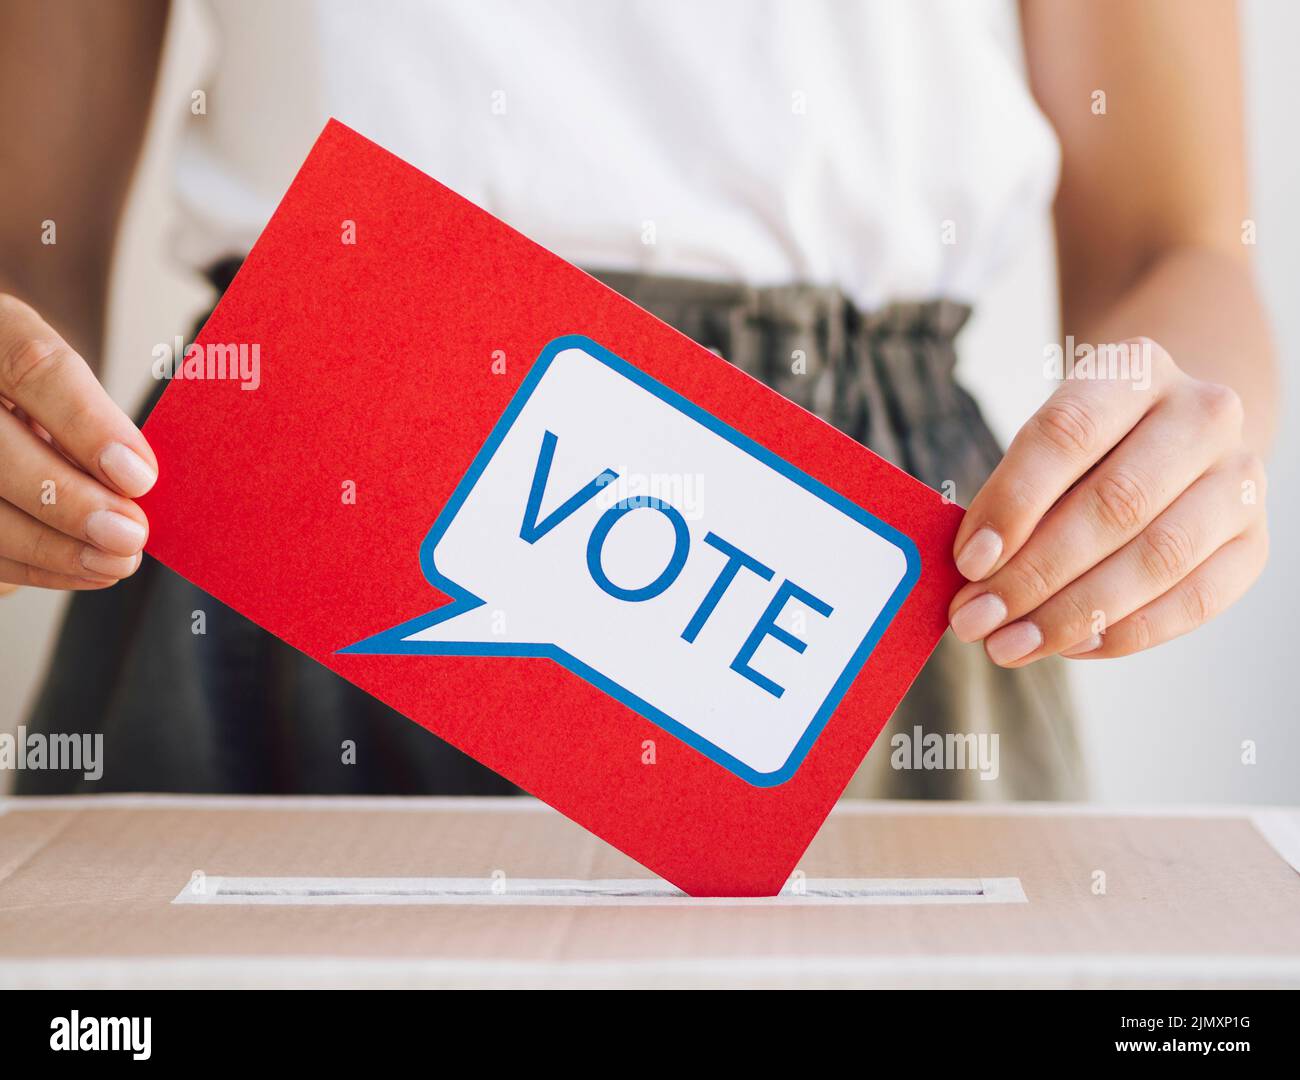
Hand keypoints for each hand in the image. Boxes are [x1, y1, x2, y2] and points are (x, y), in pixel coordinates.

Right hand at [0, 294, 155, 595]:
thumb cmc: (38, 396)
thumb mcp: (59, 385)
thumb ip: (89, 419)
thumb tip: (138, 483)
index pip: (31, 365)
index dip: (87, 423)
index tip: (139, 475)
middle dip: (68, 500)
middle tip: (129, 534)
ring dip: (52, 547)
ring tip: (116, 561)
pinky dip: (33, 567)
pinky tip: (82, 569)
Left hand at [948, 338, 1266, 663]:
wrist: (1175, 436)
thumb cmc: (1086, 448)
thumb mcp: (1044, 444)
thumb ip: (1010, 497)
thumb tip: (972, 572)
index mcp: (1134, 371)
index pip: (1068, 434)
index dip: (1013, 504)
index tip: (968, 562)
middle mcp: (1202, 416)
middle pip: (1115, 504)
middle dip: (1034, 574)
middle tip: (974, 619)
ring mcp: (1239, 478)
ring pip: (1157, 558)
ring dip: (1072, 614)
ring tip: (1008, 645)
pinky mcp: (1253, 542)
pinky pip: (1194, 601)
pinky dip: (1125, 633)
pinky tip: (1068, 646)